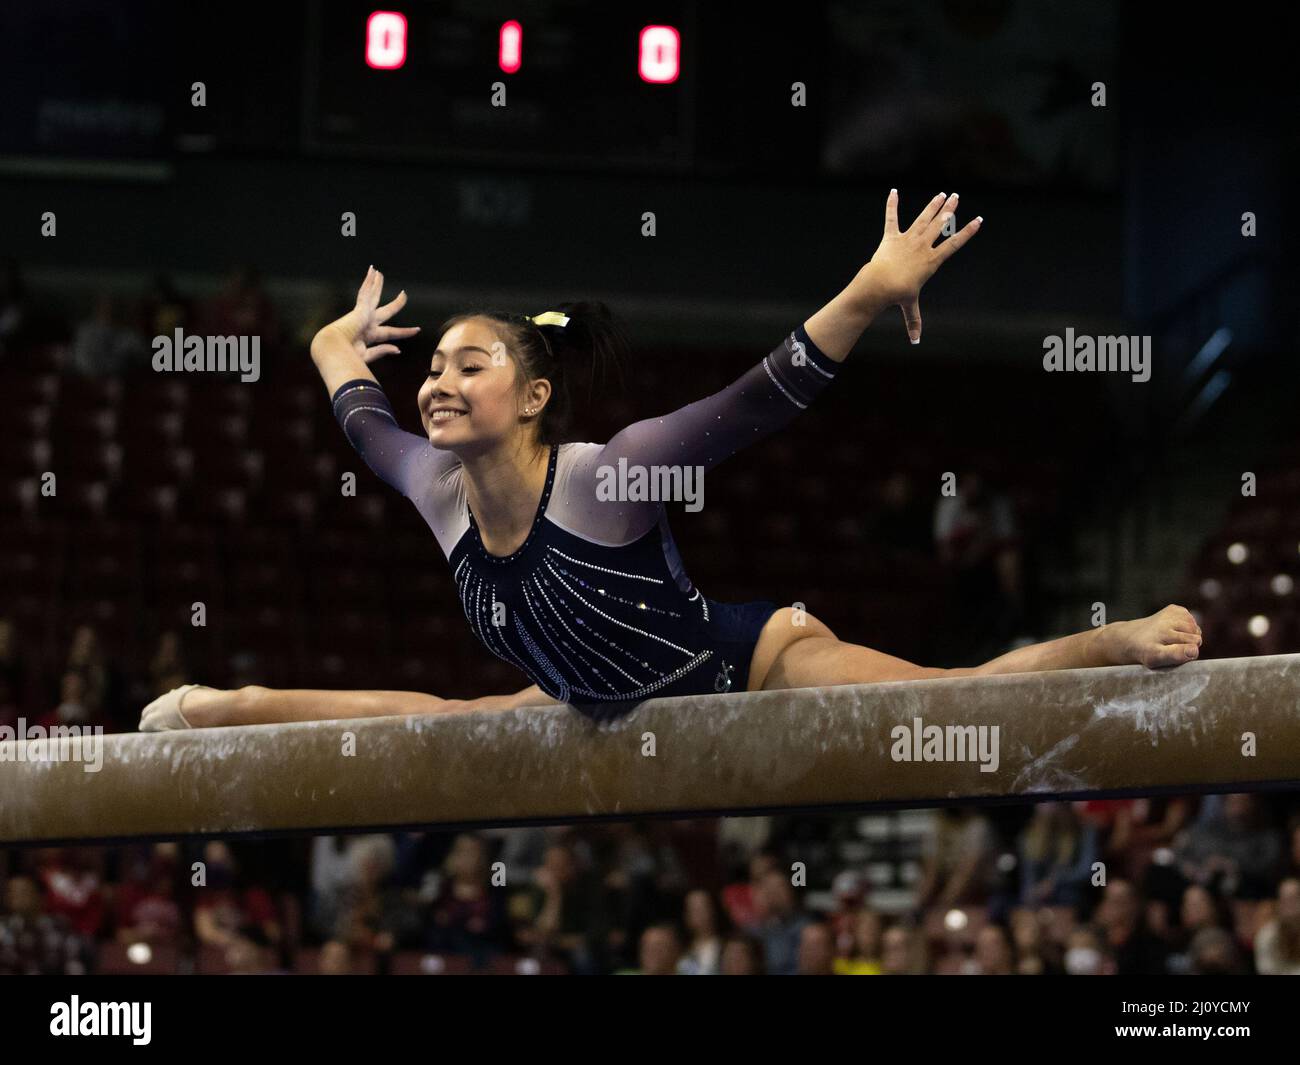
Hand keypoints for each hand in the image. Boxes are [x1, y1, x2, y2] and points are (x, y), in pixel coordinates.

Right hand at [323, 265, 420, 362]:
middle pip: (385, 310)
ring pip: (372, 296)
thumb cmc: (346, 357)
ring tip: (380, 273)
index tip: (416, 331)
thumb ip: (382, 351)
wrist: (333, 349)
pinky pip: (365, 291)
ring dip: (377, 284)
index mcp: (369, 336)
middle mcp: (367, 323)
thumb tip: (398, 349)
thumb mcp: (367, 355)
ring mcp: (362, 315)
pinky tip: (372, 270)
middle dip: (395, 304)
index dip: (403, 332)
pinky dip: (369, 281)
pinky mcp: (359, 308)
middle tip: (404, 294)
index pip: (390, 333)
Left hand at [849, 190, 981, 343]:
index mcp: (932, 260)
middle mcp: (923, 246)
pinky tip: (893, 191)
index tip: (978, 220)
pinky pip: (892, 217)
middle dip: (950, 209)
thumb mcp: (910, 306)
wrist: (881, 284)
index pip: (954, 244)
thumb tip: (916, 342)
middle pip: (941, 224)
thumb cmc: (897, 295)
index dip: (967, 231)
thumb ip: (914, 322)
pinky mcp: (891, 236)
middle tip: (957, 197)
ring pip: (923, 218)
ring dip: (933, 205)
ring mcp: (908, 239)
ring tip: (942, 194)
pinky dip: (891, 204)